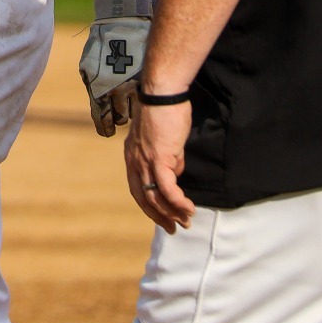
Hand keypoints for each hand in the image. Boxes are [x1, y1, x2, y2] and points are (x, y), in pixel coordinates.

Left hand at [78, 16, 149, 136]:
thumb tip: (98, 101)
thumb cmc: (103, 42)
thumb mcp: (90, 65)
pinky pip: (145, 102)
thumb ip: (94, 85)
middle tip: (123, 118)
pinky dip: (144, 103)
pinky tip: (146, 99)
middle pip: (119, 120)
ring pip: (134, 114)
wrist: (122, 24)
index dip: (106, 127)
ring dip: (133, 111)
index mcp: (97, 90)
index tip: (109, 131)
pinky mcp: (144, 82)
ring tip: (136, 106)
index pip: (102, 120)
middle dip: (120, 119)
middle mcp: (113, 93)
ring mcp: (131, 88)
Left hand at [124, 93, 194, 232]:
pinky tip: (189, 209)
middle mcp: (135, 162)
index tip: (162, 217)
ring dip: (172, 213)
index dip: (149, 206)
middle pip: (144, 199)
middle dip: (159, 216)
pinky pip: (168, 189)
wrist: (163, 94)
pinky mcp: (159, 159)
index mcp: (132, 157)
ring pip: (156, 197)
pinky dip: (178, 202)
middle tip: (173, 228)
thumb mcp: (164, 138)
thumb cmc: (165, 110)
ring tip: (186, 221)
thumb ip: (168, 157)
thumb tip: (176, 171)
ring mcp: (145, 162)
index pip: (138, 189)